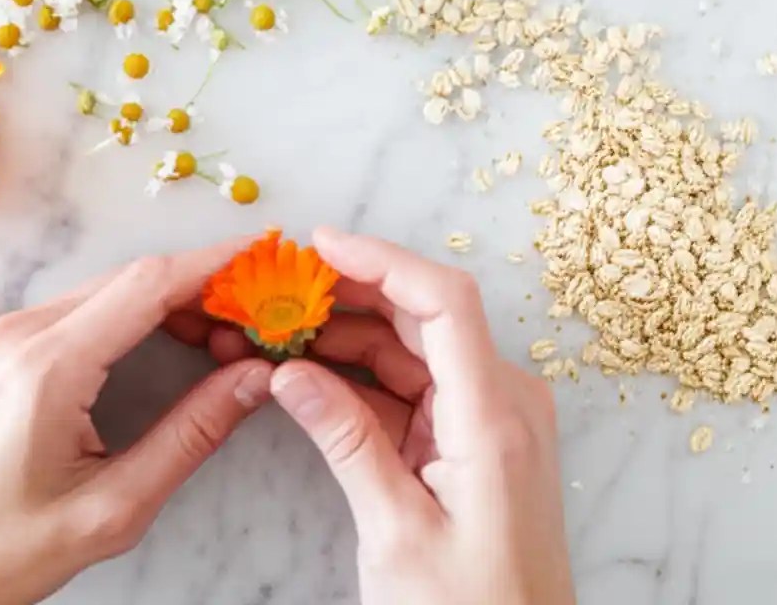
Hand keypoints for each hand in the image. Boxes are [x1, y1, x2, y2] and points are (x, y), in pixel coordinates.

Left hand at [0, 237, 274, 604]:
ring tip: (215, 336)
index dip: (214, 263)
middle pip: (127, 279)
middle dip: (198, 284)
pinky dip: (122, 316)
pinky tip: (152, 344)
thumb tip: (254, 381)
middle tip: (254, 312)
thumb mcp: (111, 508)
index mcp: (48, 367)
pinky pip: (69, 313)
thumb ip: (190, 436)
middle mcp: (16, 335)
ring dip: (161, 301)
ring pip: (99, 292)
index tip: (265, 256)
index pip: (149, 283)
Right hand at [268, 228, 574, 604]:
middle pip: (423, 317)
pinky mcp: (471, 440)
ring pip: (412, 351)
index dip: (380, 260)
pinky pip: (413, 389)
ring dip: (345, 339)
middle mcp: (501, 402)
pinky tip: (309, 376)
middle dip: (347, 295)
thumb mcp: (396, 531)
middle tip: (275, 291)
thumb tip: (290, 374)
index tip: (317, 246)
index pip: (443, 302)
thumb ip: (345, 442)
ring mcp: (488, 419)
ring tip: (275, 333)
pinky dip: (362, 380)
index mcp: (492, 417)